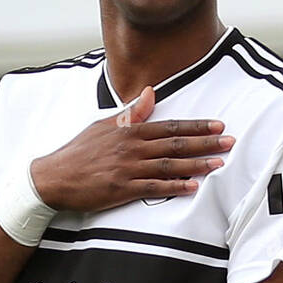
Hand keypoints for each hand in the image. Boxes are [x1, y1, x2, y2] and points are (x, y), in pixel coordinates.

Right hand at [30, 84, 234, 213]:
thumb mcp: (103, 125)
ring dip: (196, 165)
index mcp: (128, 130)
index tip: (217, 125)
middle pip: (175, 144)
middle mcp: (131, 148)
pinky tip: (192, 188)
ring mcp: (127, 169)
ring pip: (168, 165)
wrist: (53, 178)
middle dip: (205, 143)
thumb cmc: (78, 152)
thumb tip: (151, 93)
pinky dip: (174, 188)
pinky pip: (153, 188)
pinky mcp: (121, 189)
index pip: (169, 126)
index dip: (196, 126)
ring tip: (218, 163)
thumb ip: (131, 111)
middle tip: (229, 142)